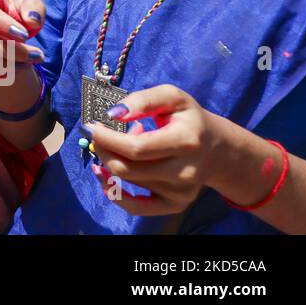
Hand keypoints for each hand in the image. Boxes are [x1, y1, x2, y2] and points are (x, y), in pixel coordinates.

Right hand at [0, 0, 47, 80]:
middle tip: (35, 57)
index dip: (2, 24)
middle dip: (9, 51)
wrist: (6, 29)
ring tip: (17, 67)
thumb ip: (34, 8)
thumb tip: (33, 21)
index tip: (25, 36)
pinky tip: (4, 74)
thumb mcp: (30, 5)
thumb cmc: (17, 14)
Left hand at [87, 84, 230, 216]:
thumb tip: (114, 114)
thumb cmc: (188, 118)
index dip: (106, 139)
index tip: (90, 127)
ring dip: (110, 161)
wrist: (215, 148)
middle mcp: (185, 171)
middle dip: (103, 150)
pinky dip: (114, 192)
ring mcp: (181, 192)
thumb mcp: (171, 96)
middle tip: (97, 135)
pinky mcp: (175, 205)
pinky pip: (135, 208)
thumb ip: (142, 100)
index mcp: (186, 141)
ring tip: (120, 145)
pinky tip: (104, 176)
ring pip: (127, 182)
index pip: (136, 148)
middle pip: (127, 169)